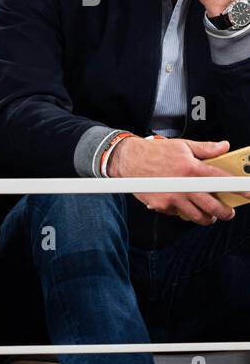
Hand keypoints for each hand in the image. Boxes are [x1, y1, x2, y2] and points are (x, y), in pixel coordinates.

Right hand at [111, 136, 245, 224]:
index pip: (222, 181)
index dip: (239, 188)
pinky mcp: (162, 206)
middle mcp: (184, 186)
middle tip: (228, 211)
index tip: (247, 193)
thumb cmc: (154, 152)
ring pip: (198, 216)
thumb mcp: (182, 145)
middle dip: (226, 212)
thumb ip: (205, 149)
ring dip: (208, 218)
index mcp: (192, 169)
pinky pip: (179, 214)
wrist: (127, 160)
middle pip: (213, 207)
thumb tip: (223, 146)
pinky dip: (184, 212)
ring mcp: (172, 198)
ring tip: (210, 215)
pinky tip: (184, 205)